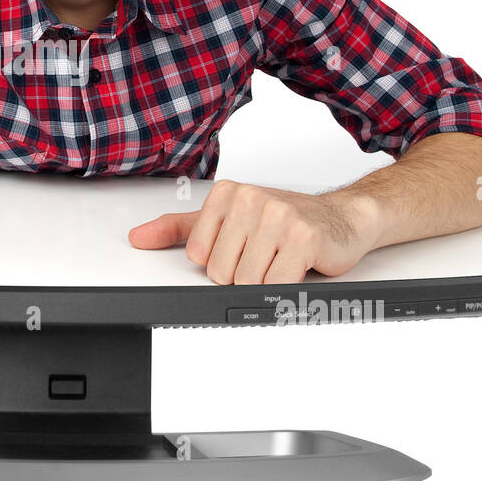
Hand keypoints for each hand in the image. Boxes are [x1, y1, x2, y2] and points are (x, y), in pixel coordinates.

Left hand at [127, 179, 380, 285]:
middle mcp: (250, 199)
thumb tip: (139, 238)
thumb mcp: (227, 219)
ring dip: (266, 281)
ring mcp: (278, 216)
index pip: (198, 255)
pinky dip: (285, 287)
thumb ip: (179, 229)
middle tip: (265, 256)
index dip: (220, 263)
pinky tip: (296, 267)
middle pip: (220, 271)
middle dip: (243, 275)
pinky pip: (275, 285)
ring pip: (247, 281)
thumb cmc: (285, 220)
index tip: (242, 249)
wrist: (342, 218)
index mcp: (227, 193)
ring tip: (280, 260)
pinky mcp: (303, 238)